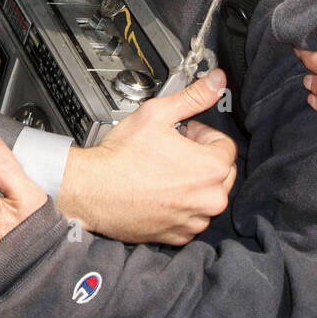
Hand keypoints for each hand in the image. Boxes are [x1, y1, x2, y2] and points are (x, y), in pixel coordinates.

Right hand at [56, 69, 237, 245]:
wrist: (92, 192)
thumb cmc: (121, 158)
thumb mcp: (157, 114)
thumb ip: (192, 97)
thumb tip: (216, 81)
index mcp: (212, 168)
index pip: (224, 145)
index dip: (201, 135)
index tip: (182, 135)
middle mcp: (210, 199)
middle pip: (221, 172)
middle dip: (201, 160)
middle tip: (171, 152)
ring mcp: (195, 221)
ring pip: (206, 196)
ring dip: (192, 184)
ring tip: (162, 173)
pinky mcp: (179, 236)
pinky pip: (190, 217)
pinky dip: (180, 207)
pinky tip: (158, 193)